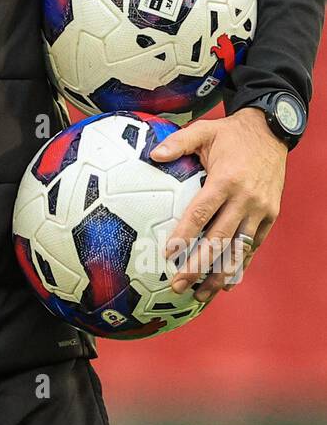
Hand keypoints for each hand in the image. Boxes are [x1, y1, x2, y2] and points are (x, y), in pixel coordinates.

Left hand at [150, 108, 287, 303]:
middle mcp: (246, 198)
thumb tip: (152, 155)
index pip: (201, 213)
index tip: (169, 254)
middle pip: (219, 238)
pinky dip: (241, 265)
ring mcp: (261, 209)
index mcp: (226, 179)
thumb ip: (178, 142)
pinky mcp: (271, 215)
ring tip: (201, 294)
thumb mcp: (204, 130)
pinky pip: (254, 245)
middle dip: (199, 265)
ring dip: (220, 274)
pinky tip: (226, 283)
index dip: (185, 235)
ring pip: (239, 249)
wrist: (272, 131)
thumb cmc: (232, 133)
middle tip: (178, 284)